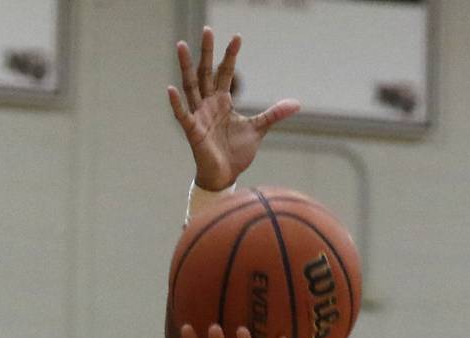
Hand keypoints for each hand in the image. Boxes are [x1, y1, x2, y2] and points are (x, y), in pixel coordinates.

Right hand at [168, 26, 299, 190]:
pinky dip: (177, 103)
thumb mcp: (258, 129)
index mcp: (223, 101)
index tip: (237, 37)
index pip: (225, 72)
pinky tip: (171, 89)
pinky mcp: (193, 131)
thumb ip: (273, 114)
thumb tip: (297, 103)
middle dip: (206, 52)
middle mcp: (208, 104)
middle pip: (206, 72)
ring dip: (186, 67)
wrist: (225, 176)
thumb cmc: (237, 153)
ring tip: (182, 45)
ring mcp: (199, 115)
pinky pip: (183, 115)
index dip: (231, 55)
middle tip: (207, 29)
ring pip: (191, 86)